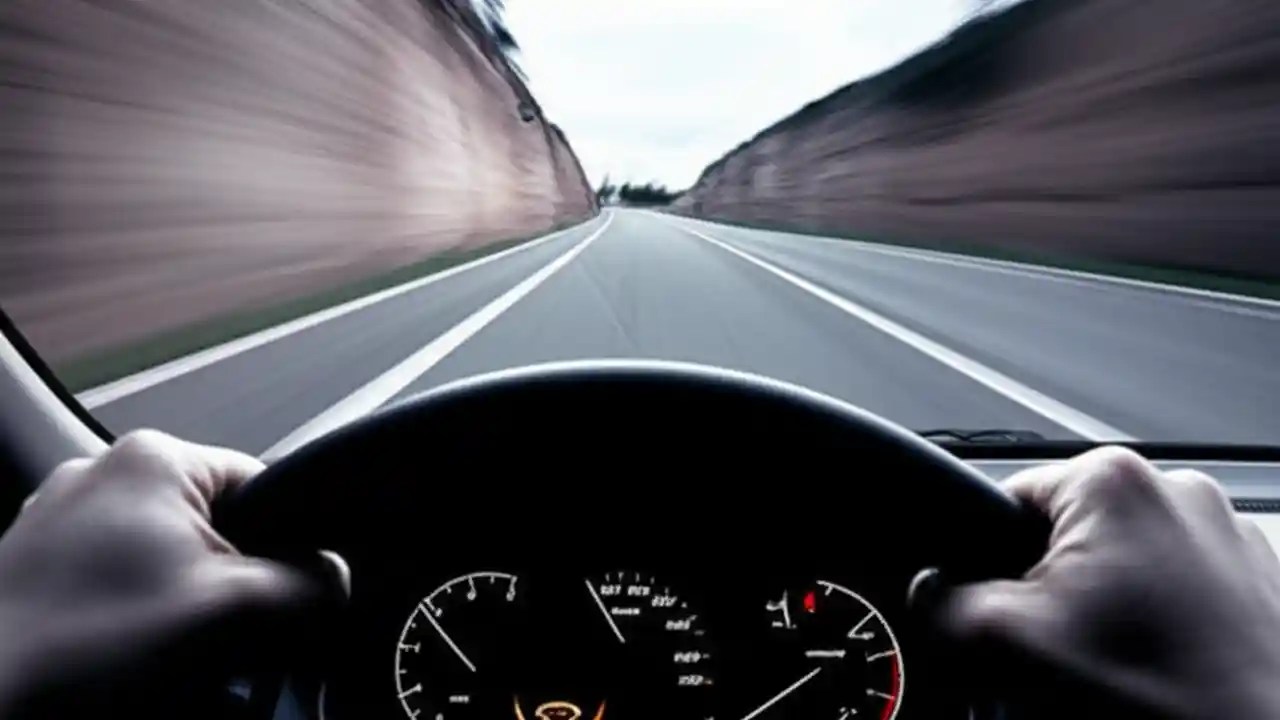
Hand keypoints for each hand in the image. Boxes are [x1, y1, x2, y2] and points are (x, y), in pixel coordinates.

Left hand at [0, 430, 332, 718]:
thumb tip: (338, 585)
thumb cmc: (83, 652)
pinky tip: (131, 671)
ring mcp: (62, 524)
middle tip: (226, 650)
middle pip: (224, 535)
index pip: (273, 491)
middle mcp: (105, 475)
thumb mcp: (235, 616)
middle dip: (236, 596)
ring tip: (172, 666)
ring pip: (173, 570)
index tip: (284, 612)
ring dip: (190, 620)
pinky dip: (142, 629)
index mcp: (156, 458)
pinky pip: (125, 592)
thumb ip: (312, 588)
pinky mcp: (38, 574)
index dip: (293, 556)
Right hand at [936, 447, 1279, 718]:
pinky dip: (1155, 621)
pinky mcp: (1256, 575)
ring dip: (1105, 609)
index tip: (1010, 617)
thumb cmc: (1162, 693)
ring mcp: (1226, 530)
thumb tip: (927, 593)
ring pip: (1120, 563)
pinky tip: (1156, 665)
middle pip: (1064, 536)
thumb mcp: (1013, 646)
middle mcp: (1175, 488)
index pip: (1003, 502)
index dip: (990, 567)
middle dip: (1051, 594)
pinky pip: (1174, 584)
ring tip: (1117, 665)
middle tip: (1065, 654)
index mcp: (1111, 480)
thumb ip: (945, 603)